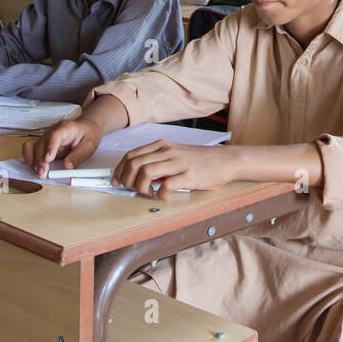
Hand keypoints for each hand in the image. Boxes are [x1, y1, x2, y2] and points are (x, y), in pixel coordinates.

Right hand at [23, 119, 102, 178]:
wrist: (85, 127)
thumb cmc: (88, 135)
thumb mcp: (89, 146)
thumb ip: (78, 156)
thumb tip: (66, 167)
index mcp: (66, 128)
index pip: (55, 136)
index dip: (50, 147)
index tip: (48, 159)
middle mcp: (52, 131)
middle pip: (41, 143)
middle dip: (39, 160)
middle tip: (43, 175)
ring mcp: (45, 136)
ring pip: (31, 146)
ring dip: (32, 160)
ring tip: (39, 173)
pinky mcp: (41, 143)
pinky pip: (29, 149)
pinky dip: (29, 159)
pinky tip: (35, 168)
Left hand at [114, 141, 239, 198]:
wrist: (226, 160)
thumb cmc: (200, 159)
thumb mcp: (176, 153)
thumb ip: (158, 159)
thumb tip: (138, 174)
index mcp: (162, 145)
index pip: (131, 155)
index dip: (120, 170)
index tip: (117, 181)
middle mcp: (168, 151)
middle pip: (135, 163)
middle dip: (127, 180)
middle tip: (131, 190)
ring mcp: (178, 163)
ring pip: (146, 172)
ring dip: (140, 187)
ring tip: (147, 193)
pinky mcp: (189, 176)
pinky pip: (166, 186)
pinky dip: (159, 194)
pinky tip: (163, 196)